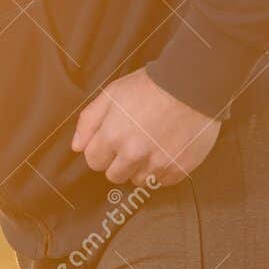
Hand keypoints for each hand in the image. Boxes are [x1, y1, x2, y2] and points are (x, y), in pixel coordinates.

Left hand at [71, 66, 220, 186]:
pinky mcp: (179, 169)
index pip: (94, 161)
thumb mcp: (111, 94)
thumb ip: (89, 121)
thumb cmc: (149, 86)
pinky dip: (162, 170)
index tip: (110, 142)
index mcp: (113, 136)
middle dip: (118, 162)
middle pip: (114, 175)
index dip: (100, 150)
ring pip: (138, 180)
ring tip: (150, 145)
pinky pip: (162, 182)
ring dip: (140, 168)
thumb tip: (77, 146)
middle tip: (131, 143)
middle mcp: (133, 155)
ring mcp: (158, 164)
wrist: (190, 86)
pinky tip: (165, 150)